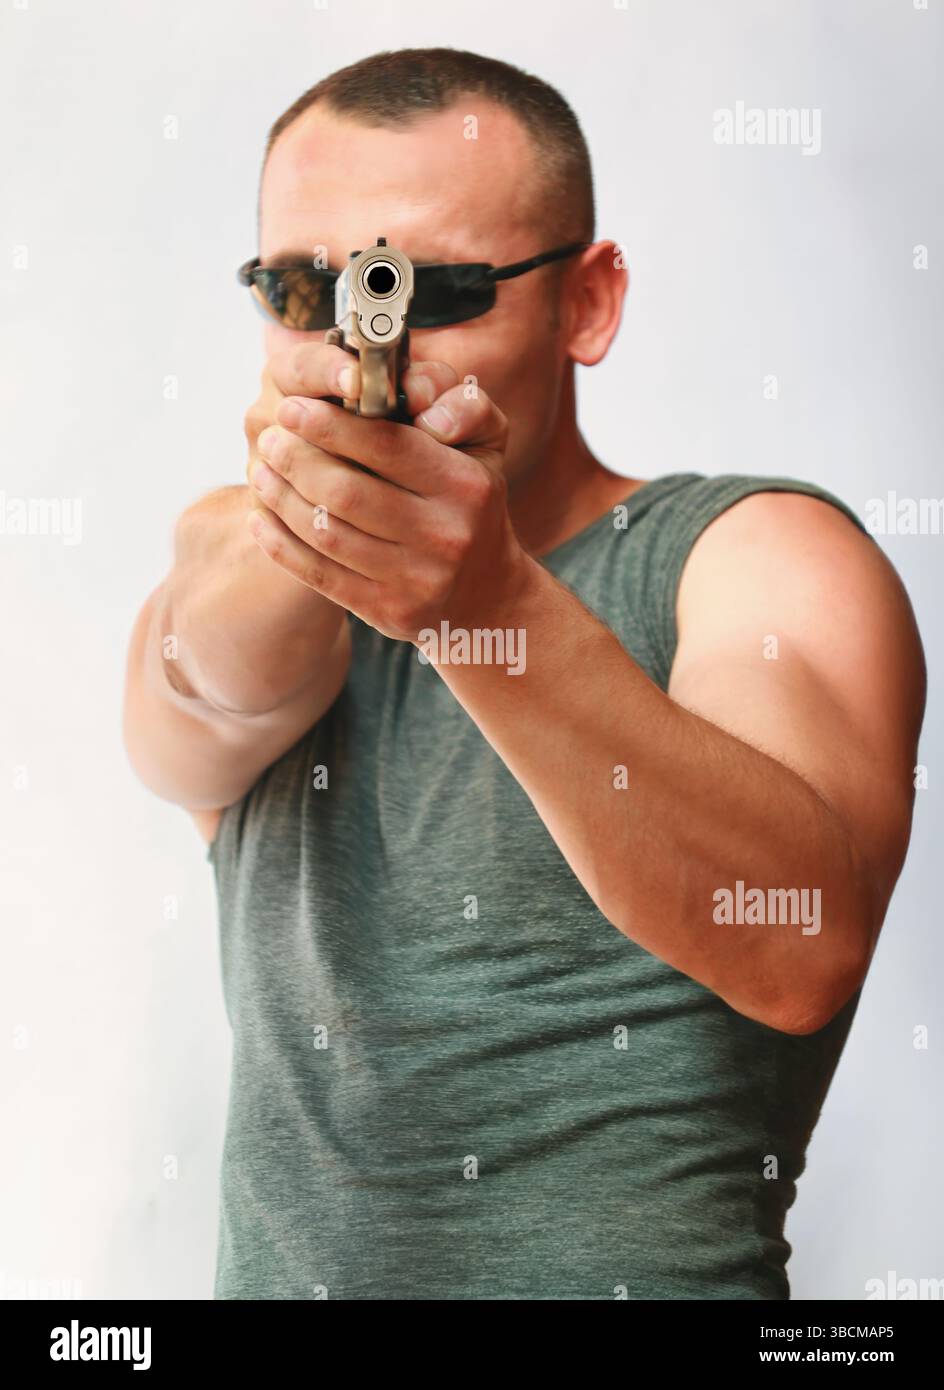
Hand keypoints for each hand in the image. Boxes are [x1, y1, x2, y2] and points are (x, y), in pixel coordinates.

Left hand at [246, 352, 530, 640]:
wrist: (487, 593)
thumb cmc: (472, 504)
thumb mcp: (486, 447)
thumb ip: (460, 405)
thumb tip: (418, 398)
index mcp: (466, 486)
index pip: (386, 447)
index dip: (330, 425)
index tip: (292, 407)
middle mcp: (446, 535)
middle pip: (347, 492)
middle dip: (296, 460)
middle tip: (269, 439)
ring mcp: (417, 580)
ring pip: (327, 534)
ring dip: (281, 498)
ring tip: (261, 471)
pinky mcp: (388, 612)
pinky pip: (320, 574)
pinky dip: (281, 544)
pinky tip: (261, 519)